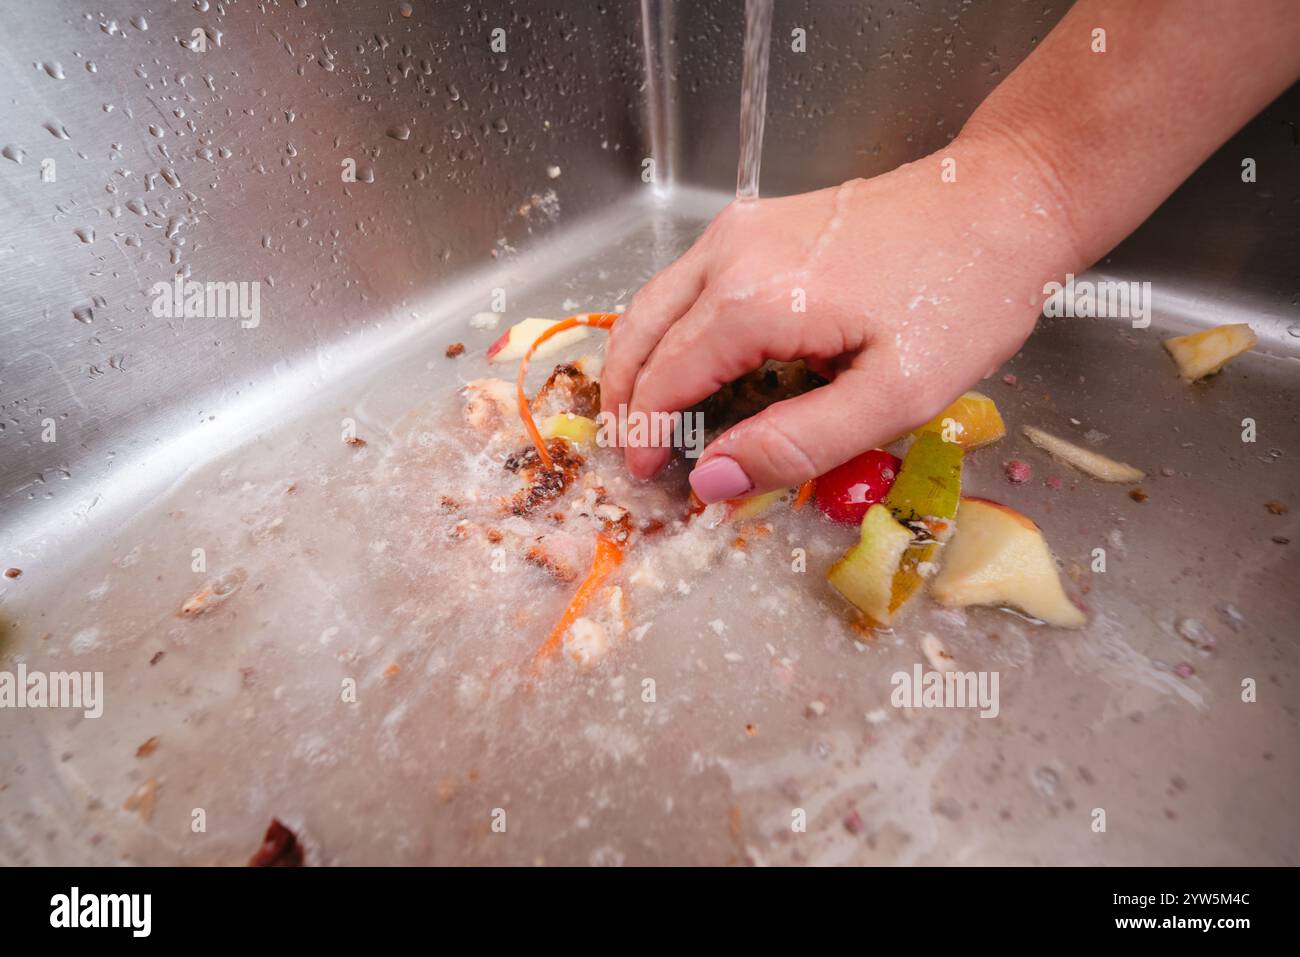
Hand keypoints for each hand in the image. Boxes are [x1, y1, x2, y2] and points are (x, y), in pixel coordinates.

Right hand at [600, 135, 1083, 501]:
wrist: (1005, 200)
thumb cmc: (963, 297)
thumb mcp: (894, 397)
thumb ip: (797, 444)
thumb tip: (712, 481)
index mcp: (753, 300)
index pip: (665, 380)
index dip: (646, 437)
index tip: (650, 481)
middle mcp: (729, 253)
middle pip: (641, 335)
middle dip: (626, 402)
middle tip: (635, 455)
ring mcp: (740, 229)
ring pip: (655, 302)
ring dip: (642, 363)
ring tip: (651, 418)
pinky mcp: (758, 222)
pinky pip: (687, 282)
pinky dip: (671, 329)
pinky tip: (693, 364)